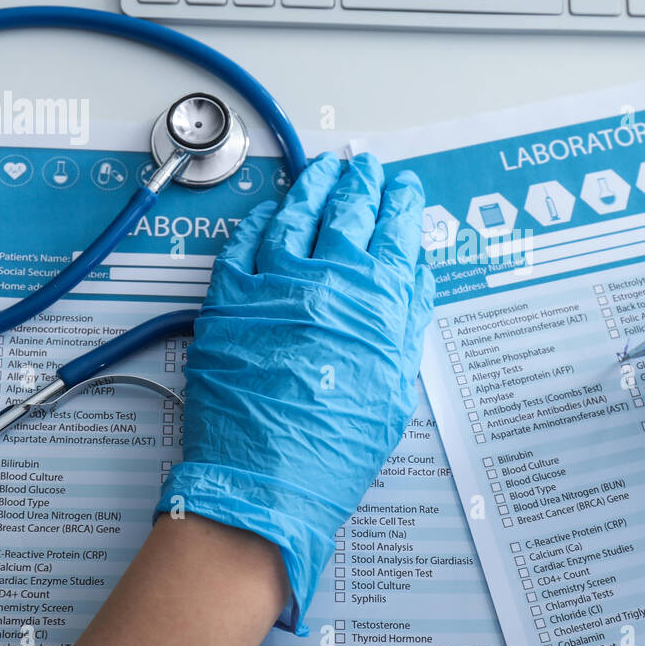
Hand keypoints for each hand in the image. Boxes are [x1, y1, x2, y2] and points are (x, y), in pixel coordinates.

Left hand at [156, 153, 433, 632]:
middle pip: (348, 214)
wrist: (266, 480)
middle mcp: (326, 281)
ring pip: (295, 216)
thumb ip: (406, 325)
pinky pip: (242, 245)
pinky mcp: (228, 300)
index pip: (395, 234)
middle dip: (361, 184)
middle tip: (365, 165)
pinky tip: (268, 212)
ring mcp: (273, 285)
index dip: (402, 205)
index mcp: (375, 302)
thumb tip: (415, 278)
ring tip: (322, 170)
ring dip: (311, 188)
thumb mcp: (395, 388)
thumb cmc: (335, 448)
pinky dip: (258, 222)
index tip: (404, 187)